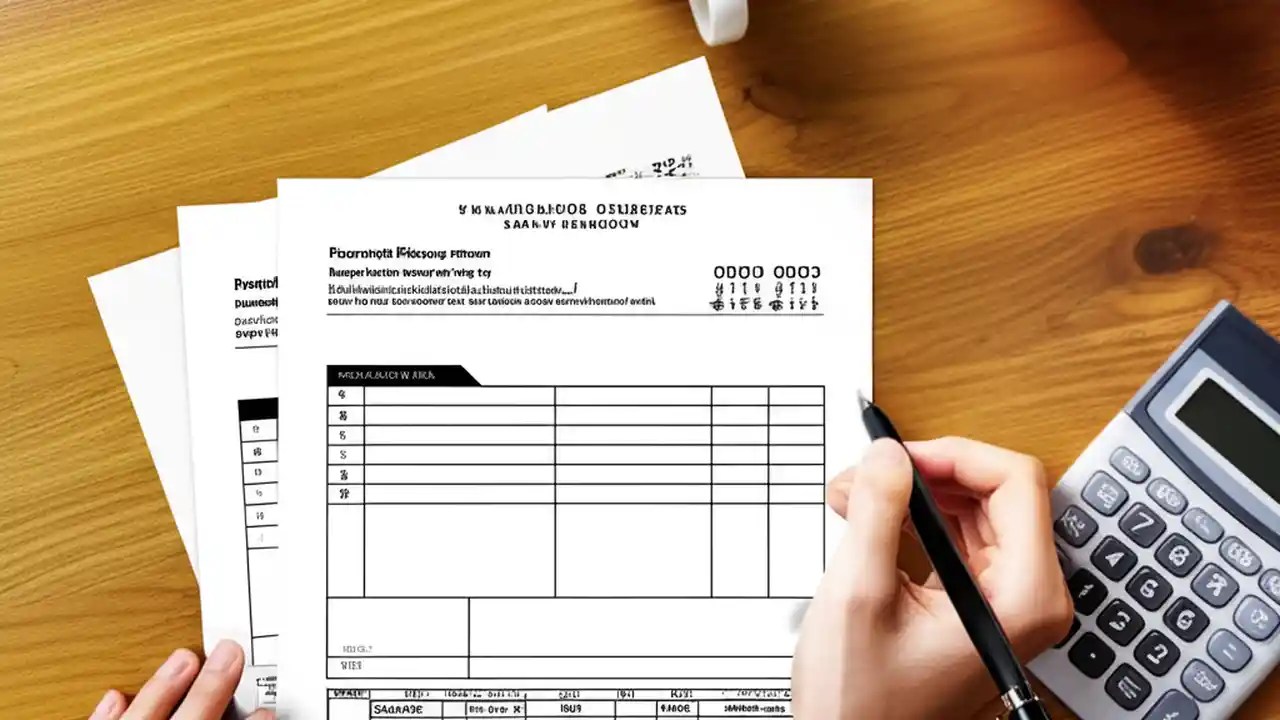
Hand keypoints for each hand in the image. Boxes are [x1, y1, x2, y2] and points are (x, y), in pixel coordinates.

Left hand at [89, 640, 274, 719]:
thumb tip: (256, 716)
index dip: (250, 719)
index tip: (265, 709)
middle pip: (189, 718)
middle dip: (211, 686)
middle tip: (229, 654)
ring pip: (143, 716)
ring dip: (162, 687)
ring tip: (183, 658)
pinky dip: (107, 715)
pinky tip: (115, 697)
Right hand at [792, 437, 1072, 719]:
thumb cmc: (862, 704)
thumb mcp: (858, 595)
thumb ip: (877, 513)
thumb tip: (889, 456)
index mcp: (1023, 597)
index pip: (1016, 481)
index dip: (953, 455)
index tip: (899, 456)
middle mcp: (1028, 600)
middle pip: (998, 493)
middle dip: (926, 474)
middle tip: (866, 474)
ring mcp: (1006, 606)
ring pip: (976, 514)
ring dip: (916, 496)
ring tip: (856, 497)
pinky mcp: (980, 609)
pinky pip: (961, 543)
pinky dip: (916, 523)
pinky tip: (873, 520)